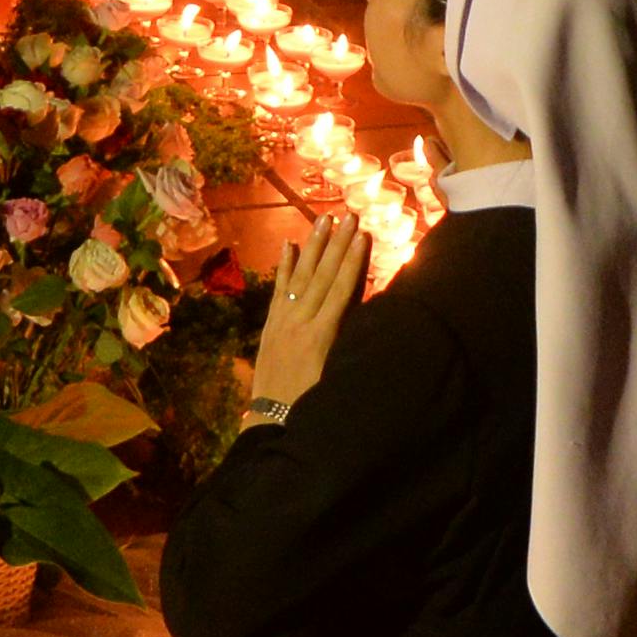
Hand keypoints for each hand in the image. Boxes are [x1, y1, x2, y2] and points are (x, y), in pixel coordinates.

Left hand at [244, 217, 370, 412]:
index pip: (340, 290)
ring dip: (313, 246)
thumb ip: (347, 341)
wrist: (272, 420)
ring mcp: (282, 321)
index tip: (362, 235)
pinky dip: (284, 266)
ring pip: (300, 276)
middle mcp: (300, 322)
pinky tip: (288, 245)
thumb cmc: (312, 405)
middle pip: (322, 276)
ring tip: (323, 220)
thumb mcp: (334, 376)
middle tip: (347, 216)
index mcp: (321, 336)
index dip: (352, 261)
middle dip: (336, 245)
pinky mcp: (270, 325)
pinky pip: (278, 290)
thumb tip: (365, 309)